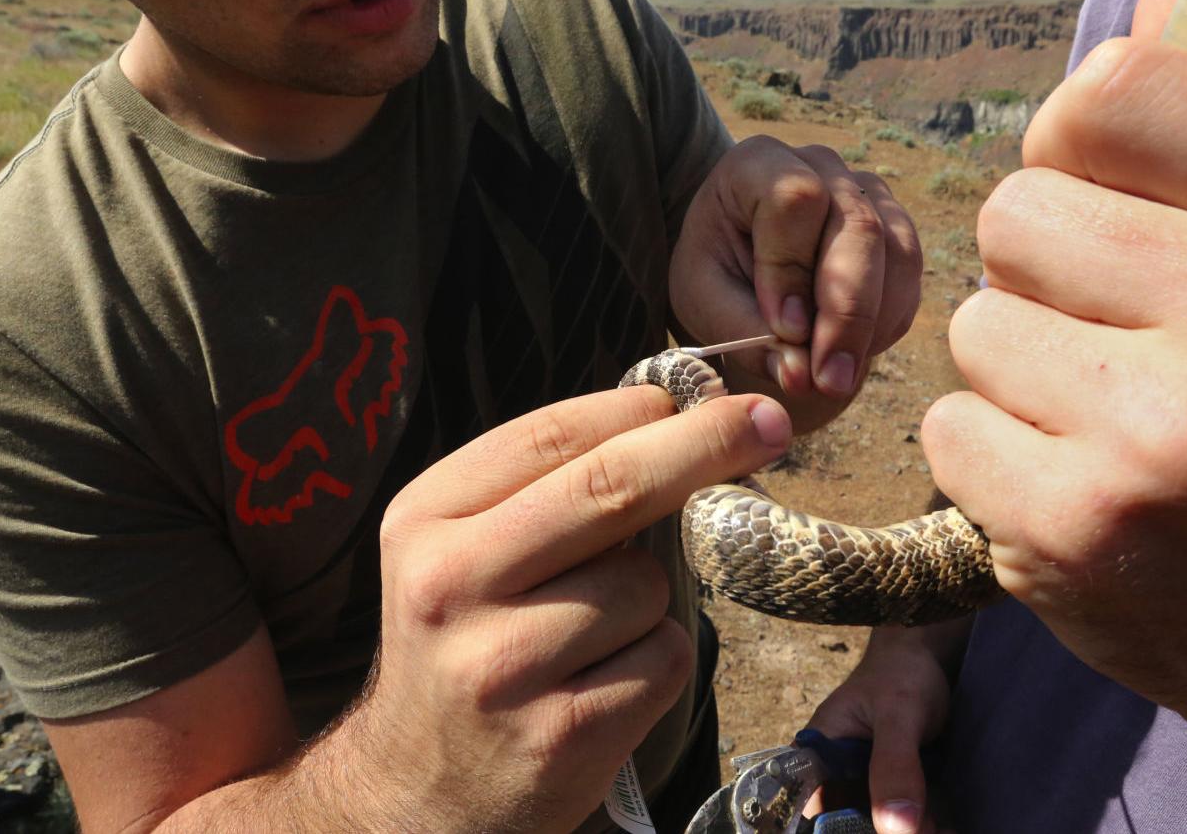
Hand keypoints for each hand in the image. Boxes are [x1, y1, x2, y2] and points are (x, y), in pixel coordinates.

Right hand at [353, 385, 790, 831]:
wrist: (418, 792)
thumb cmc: (469, 646)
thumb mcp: (464, 553)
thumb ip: (545, 489)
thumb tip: (677, 418)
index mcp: (425, 521)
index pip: (552, 436)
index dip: (647, 408)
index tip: (717, 395)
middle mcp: (450, 585)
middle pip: (609, 489)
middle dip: (705, 444)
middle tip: (768, 422)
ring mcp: (503, 665)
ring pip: (647, 584)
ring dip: (651, 599)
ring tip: (592, 635)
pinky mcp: (560, 734)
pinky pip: (664, 656)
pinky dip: (658, 659)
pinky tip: (606, 682)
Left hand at [670, 136, 921, 432]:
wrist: (744, 273)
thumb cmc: (718, 277)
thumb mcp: (706, 303)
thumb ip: (746, 334)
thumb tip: (801, 373)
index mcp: (756, 164)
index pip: (794, 200)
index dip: (793, 267)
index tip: (784, 329)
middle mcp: (819, 165)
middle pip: (858, 225)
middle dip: (847, 312)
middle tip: (828, 379)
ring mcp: (866, 190)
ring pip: (895, 251)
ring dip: (872, 324)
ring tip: (837, 378)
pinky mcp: (895, 225)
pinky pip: (910, 273)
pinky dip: (887, 322)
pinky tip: (854, 354)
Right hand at [801, 623, 963, 833]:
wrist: (927, 659)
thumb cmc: (902, 674)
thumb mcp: (899, 716)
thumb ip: (894, 766)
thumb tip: (896, 828)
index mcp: (816, 754)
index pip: (816, 809)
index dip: (844, 827)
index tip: (889, 830)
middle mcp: (834, 774)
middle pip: (849, 821)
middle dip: (887, 829)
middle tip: (930, 828)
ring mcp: (862, 782)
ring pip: (878, 822)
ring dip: (909, 828)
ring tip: (942, 827)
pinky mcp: (890, 788)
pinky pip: (900, 816)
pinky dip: (920, 823)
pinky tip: (944, 824)